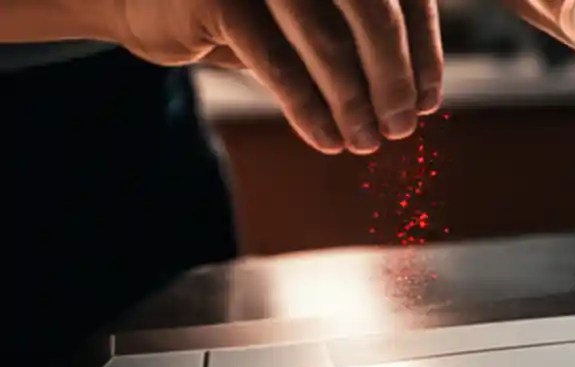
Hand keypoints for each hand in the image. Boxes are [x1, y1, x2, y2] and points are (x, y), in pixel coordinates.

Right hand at [108, 0, 443, 154]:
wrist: (145, 2)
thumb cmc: (242, 15)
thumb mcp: (308, 22)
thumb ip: (358, 43)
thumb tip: (414, 99)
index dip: (423, 51)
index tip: (429, 103)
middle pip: (374, 14)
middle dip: (393, 79)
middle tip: (402, 129)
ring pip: (329, 42)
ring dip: (355, 104)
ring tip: (365, 144)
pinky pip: (279, 64)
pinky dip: (309, 110)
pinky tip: (328, 140)